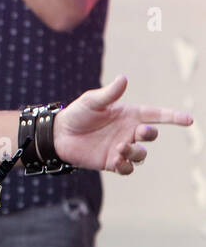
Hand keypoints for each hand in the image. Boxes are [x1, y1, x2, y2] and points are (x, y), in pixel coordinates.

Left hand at [53, 76, 192, 174]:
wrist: (58, 135)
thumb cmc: (76, 114)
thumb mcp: (92, 101)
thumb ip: (109, 93)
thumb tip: (123, 78)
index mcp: (128, 115)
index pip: (156, 115)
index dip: (173, 117)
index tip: (189, 120)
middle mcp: (128, 131)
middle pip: (151, 135)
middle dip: (149, 134)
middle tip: (138, 133)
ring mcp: (121, 147)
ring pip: (141, 154)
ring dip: (135, 152)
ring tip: (120, 148)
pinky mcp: (112, 162)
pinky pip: (128, 168)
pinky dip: (126, 166)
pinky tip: (116, 160)